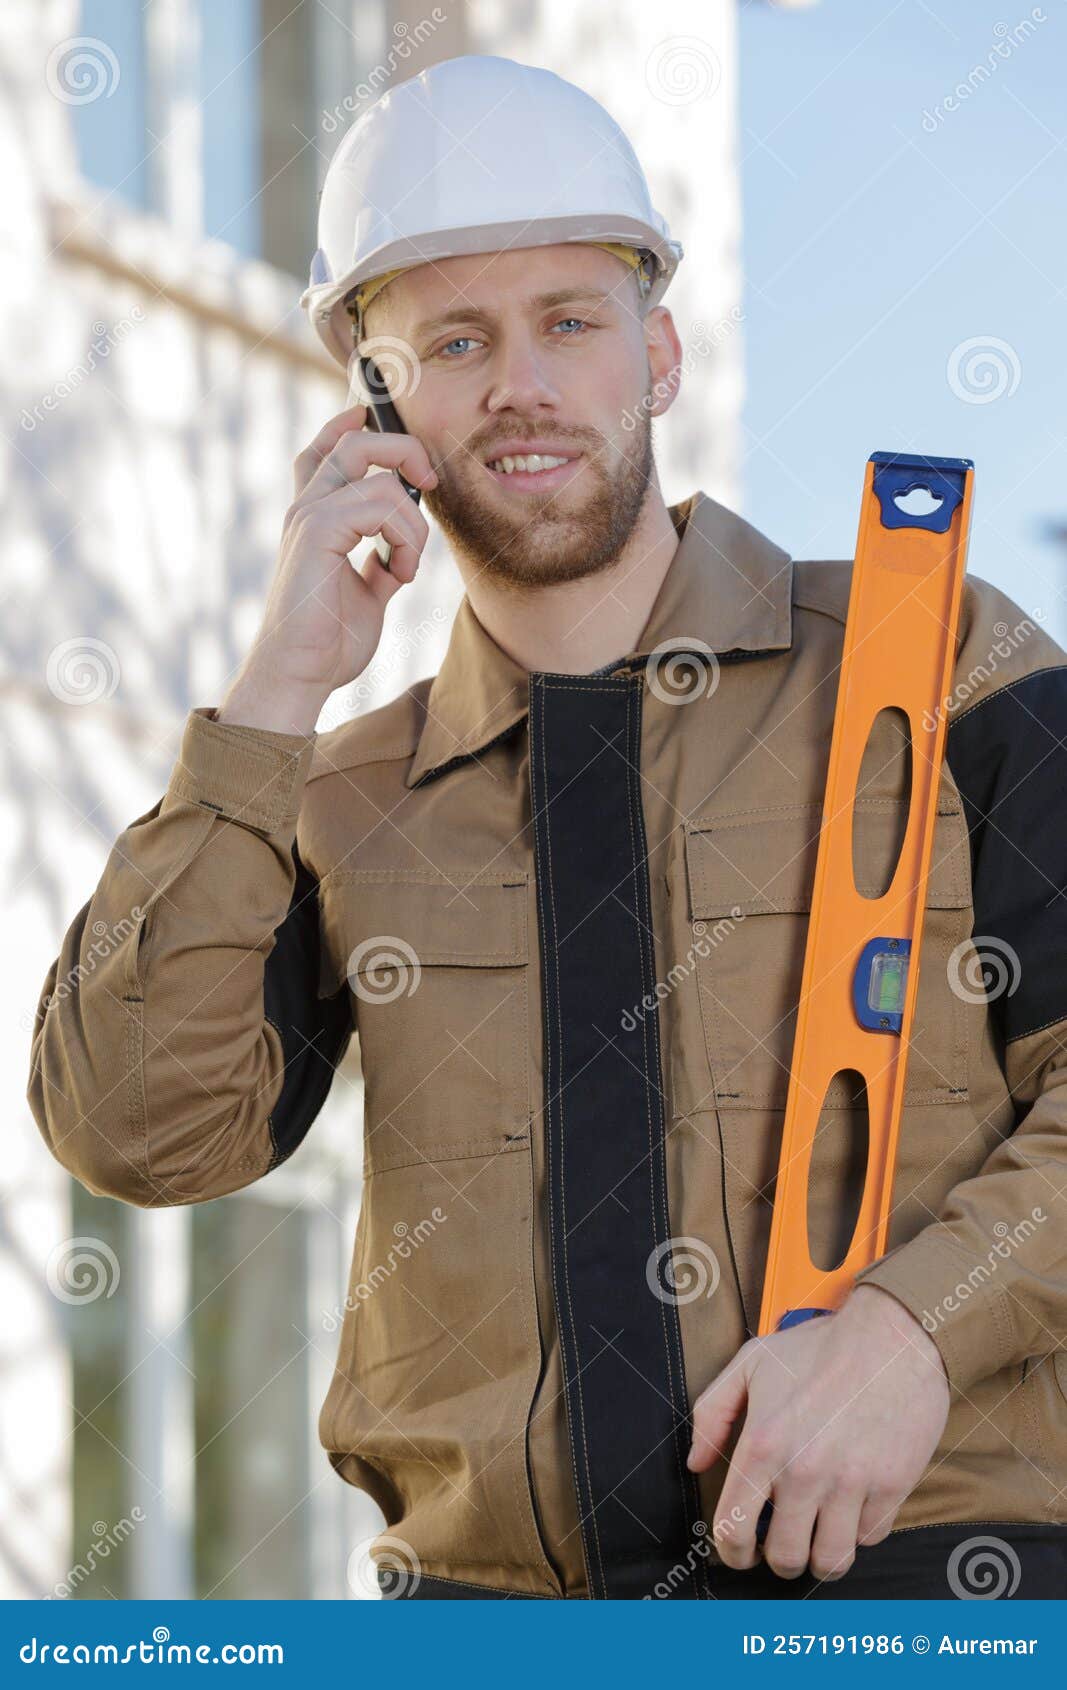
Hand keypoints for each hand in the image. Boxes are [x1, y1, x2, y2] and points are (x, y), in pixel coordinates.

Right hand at [221, 405, 437, 729]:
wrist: (299, 675)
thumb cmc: (327, 642)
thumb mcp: (366, 595)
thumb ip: (379, 565)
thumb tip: (399, 557)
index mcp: (315, 518)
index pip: (328, 449)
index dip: (354, 424)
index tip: (383, 420)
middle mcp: (307, 509)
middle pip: (354, 440)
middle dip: (403, 448)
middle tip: (431, 482)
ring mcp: (308, 517)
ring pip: (378, 475)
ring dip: (412, 524)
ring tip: (406, 567)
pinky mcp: (316, 532)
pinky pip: (378, 503)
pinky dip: (403, 537)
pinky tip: (399, 573)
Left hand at [688, 1285, 950, 1581]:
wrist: (893, 1336)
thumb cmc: (820, 1347)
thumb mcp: (751, 1363)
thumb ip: (713, 1413)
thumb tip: (697, 1462)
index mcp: (763, 1444)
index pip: (732, 1530)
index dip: (732, 1553)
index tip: (741, 1553)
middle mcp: (804, 1471)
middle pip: (784, 1558)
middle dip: (778, 1560)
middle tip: (783, 1544)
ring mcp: (850, 1483)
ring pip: (830, 1561)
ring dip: (820, 1557)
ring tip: (818, 1537)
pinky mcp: (891, 1487)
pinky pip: (870, 1536)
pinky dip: (860, 1529)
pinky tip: (853, 1504)